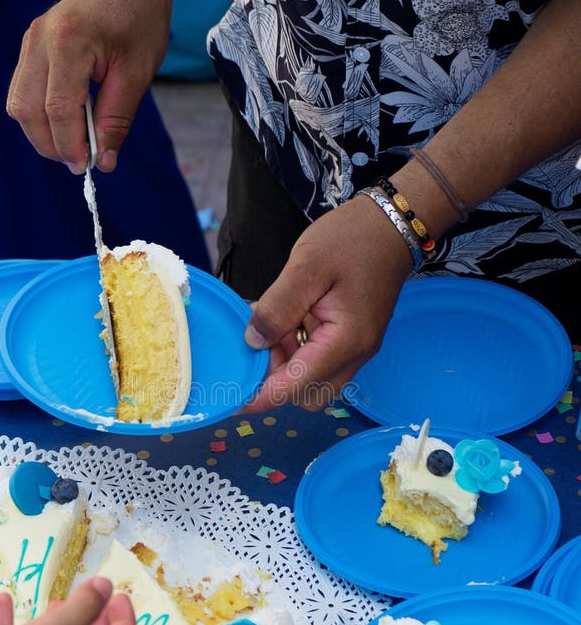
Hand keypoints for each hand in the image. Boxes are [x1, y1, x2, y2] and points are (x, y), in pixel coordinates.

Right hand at [6, 0, 173, 173]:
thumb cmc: (139, 17)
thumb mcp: (138, 72)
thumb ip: (117, 119)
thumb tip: (103, 162)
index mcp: (69, 43)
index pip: (57, 110)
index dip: (70, 146)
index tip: (87, 167)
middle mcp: (40, 41)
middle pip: (27, 111)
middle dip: (52, 145)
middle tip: (81, 162)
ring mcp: (30, 42)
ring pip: (18, 104)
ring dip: (43, 134)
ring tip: (75, 144)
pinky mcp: (30, 47)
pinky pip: (23, 92)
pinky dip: (40, 116)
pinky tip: (68, 122)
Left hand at [242, 195, 412, 411]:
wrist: (392, 224)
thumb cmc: (352, 239)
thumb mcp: (306, 266)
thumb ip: (277, 307)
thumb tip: (252, 341)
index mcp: (346, 340)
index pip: (298, 385)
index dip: (262, 396)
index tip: (232, 399)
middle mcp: (356, 353)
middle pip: (309, 393)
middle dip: (276, 379)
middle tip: (256, 344)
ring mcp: (357, 348)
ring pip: (314, 379)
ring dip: (286, 364)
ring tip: (269, 328)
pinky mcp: (351, 338)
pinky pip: (320, 360)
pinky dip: (297, 351)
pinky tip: (283, 323)